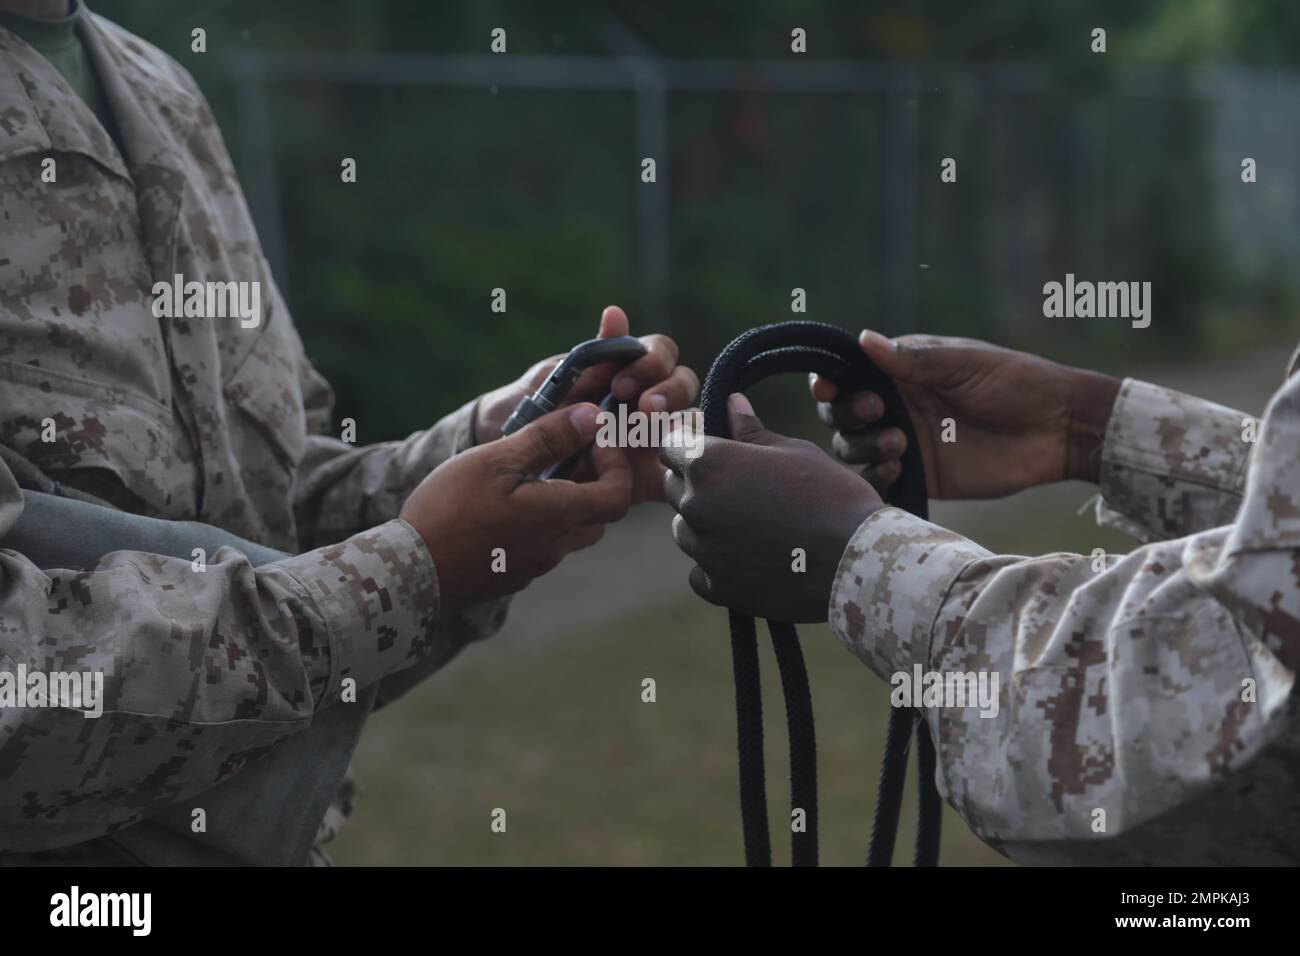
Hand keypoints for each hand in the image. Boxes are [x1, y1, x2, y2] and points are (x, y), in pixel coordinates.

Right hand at [400, 403, 631, 612]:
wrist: (410, 575)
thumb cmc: (451, 512)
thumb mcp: (497, 461)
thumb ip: (548, 438)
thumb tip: (592, 417)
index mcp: (559, 515)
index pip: (619, 493)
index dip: (615, 463)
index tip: (589, 439)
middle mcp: (555, 546)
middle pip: (599, 515)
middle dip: (593, 482)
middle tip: (563, 455)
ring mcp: (533, 567)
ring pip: (568, 533)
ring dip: (563, 504)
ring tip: (527, 478)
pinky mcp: (510, 578)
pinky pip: (539, 549)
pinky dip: (537, 525)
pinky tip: (502, 509)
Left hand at [475, 305, 699, 503]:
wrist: (506, 460)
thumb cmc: (530, 410)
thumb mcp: (552, 381)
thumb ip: (590, 355)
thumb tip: (616, 315)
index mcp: (625, 371)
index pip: (660, 353)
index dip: (651, 363)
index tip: (620, 384)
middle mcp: (644, 401)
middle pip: (683, 385)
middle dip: (669, 392)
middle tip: (642, 409)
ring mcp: (650, 439)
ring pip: (689, 424)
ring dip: (680, 426)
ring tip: (652, 438)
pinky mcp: (647, 478)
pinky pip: (676, 472)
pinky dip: (680, 469)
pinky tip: (668, 469)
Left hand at [661, 394, 882, 622]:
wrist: (855, 559)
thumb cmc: (829, 494)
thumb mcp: (792, 451)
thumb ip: (750, 430)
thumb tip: (730, 404)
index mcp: (708, 463)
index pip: (670, 446)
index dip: (689, 444)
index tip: (711, 448)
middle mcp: (694, 506)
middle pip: (672, 487)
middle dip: (696, 482)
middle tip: (739, 487)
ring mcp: (703, 550)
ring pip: (685, 530)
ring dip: (706, 524)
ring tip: (750, 524)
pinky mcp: (717, 587)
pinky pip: (700, 571)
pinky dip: (717, 565)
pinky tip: (750, 558)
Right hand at [810, 331, 1120, 499]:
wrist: (1058, 431)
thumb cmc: (1018, 383)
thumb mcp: (966, 363)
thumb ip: (914, 358)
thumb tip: (863, 338)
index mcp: (903, 372)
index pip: (849, 374)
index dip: (830, 381)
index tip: (828, 388)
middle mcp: (897, 406)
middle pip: (842, 413)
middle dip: (847, 413)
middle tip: (878, 412)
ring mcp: (905, 442)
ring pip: (853, 448)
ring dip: (863, 445)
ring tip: (900, 443)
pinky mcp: (919, 475)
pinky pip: (879, 480)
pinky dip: (875, 476)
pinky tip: (897, 467)